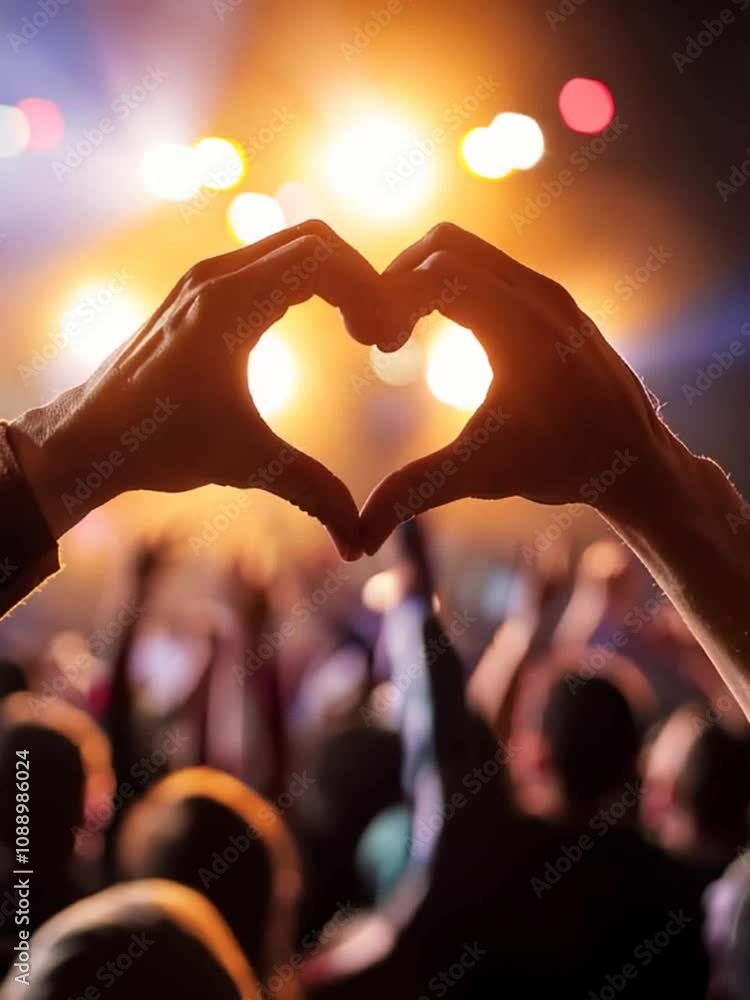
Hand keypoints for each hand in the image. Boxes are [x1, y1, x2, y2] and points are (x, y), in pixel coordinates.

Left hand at [10, 222, 386, 559]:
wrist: (88, 439)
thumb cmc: (160, 445)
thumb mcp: (246, 464)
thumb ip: (312, 492)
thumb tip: (359, 544)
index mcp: (229, 304)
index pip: (320, 258)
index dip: (368, 289)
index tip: (385, 339)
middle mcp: (216, 277)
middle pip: (314, 240)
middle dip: (360, 280)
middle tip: (380, 335)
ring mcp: (205, 279)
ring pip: (291, 247)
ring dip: (335, 278)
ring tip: (360, 331)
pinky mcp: (201, 292)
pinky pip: (269, 263)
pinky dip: (307, 282)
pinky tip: (322, 325)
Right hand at [360, 223, 672, 553]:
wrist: (635, 461)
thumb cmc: (564, 465)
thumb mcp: (483, 475)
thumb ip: (416, 493)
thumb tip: (360, 537)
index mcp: (521, 325)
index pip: (435, 271)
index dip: (389, 297)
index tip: (375, 344)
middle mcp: (537, 295)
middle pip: (444, 243)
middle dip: (398, 278)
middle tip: (380, 332)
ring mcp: (548, 292)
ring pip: (467, 249)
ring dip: (424, 278)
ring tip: (400, 331)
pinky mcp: (551, 301)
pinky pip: (488, 268)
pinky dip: (451, 284)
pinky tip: (436, 330)